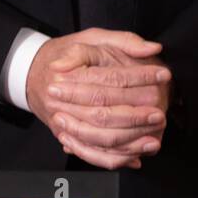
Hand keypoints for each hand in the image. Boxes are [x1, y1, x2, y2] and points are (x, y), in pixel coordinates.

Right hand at [24, 29, 170, 169]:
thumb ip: (124, 40)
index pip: (111, 79)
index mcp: (68, 74)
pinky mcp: (68, 138)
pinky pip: (94, 155)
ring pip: (101, 138)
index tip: (163, 75)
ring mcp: (64, 123)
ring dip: (130, 142)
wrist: (33, 74)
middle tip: (160, 113)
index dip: (141, 77)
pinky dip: (116, 159)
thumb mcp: (91, 38)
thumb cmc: (67, 55)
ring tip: (154, 139)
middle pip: (105, 114)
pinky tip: (137, 157)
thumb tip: (152, 49)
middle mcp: (62, 102)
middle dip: (136, 116)